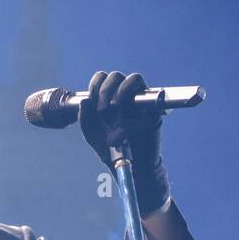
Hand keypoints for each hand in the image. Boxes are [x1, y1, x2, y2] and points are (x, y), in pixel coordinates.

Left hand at [79, 70, 170, 215]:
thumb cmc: (110, 146)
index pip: (102, 77)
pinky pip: (145, 104)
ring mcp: (141, 100)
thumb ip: (84, 118)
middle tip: (102, 111)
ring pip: (134, 79)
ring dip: (121, 93)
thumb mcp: (91, 133)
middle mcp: (126, 93)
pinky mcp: (154, 111)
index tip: (91, 101)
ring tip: (113, 115)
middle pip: (116, 75)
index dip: (95, 85)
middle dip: (106, 90)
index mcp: (109, 95)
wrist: (129, 164)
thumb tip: (85, 100)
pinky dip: (129, 120)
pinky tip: (121, 133)